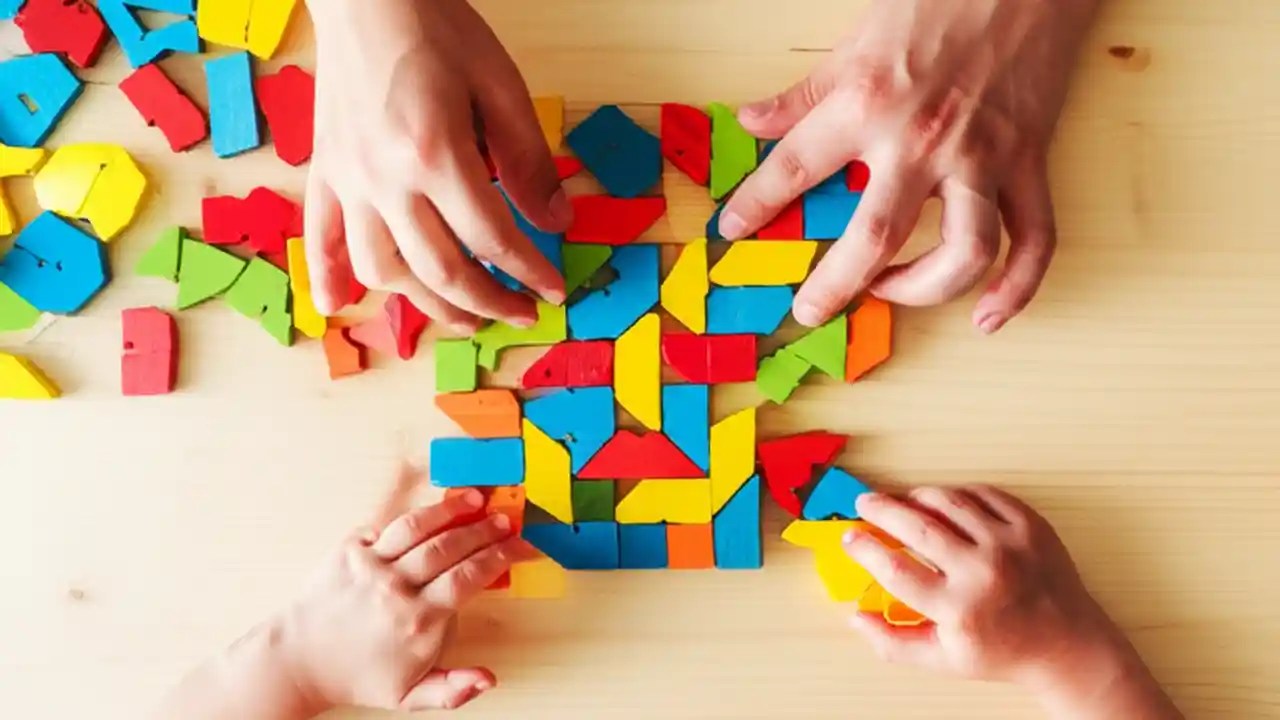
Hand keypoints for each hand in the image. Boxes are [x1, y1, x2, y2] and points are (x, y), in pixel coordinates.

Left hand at [279, 489, 528, 712]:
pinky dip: (412, 509)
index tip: (522, 548)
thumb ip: (453, 690)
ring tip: (477, 498)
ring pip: (420, 528)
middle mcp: (397, 590)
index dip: (501, 557)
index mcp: (419, 623)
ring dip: (453, 510)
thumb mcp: (409, 696)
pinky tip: (434, 499)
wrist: (300, 662)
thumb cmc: (356, 676)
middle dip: (486, 530)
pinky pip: (387, 523)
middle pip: (452, 548)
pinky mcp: (350, 551)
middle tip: (507, 521)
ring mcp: (372, 566)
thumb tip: (489, 679)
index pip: (470, 578)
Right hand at [305, 0, 569, 330]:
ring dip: (423, 305)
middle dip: (487, 302)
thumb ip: (527, 161)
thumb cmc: (436, 29)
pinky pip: (319, 235)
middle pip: (440, 268)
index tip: (553, 290)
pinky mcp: (325, 171)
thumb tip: (557, 223)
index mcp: (435, 154)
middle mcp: (385, 178)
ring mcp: (348, 179)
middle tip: (519, 313)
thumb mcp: (500, 85)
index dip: (529, 271)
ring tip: (460, 318)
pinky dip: (326, 275)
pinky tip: (337, 305)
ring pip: (382, 269)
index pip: (492, 237)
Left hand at [719, 0, 1099, 332]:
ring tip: (890, 292)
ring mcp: (981, 157)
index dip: (755, 205)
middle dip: (833, 286)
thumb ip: (802, 94)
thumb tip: (749, 121)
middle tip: (808, 310)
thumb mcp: (854, 43)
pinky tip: (987, 317)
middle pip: (873, 240)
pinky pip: (1033, 240)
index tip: (734, 230)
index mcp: (867, 105)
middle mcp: (921, 141)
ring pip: (961, 254)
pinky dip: (1016, 287)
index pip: (795, 170)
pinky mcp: (1029, 161)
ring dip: (922, 291)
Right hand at [845, 487, 1182, 718]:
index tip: (851, 538)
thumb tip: (855, 617)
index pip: (895, 569)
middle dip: (882, 509)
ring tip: (902, 500)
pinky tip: (944, 502)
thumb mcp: (943, 660)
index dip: (865, 549)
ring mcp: (1009, 544)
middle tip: (865, 503)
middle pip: (917, 526)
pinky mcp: (1030, 525)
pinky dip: (957, 493)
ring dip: (917, 496)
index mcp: (958, 609)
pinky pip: (983, 494)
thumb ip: (892, 643)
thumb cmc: (1004, 653)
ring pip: (948, 502)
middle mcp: (983, 572)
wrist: (1068, 645)